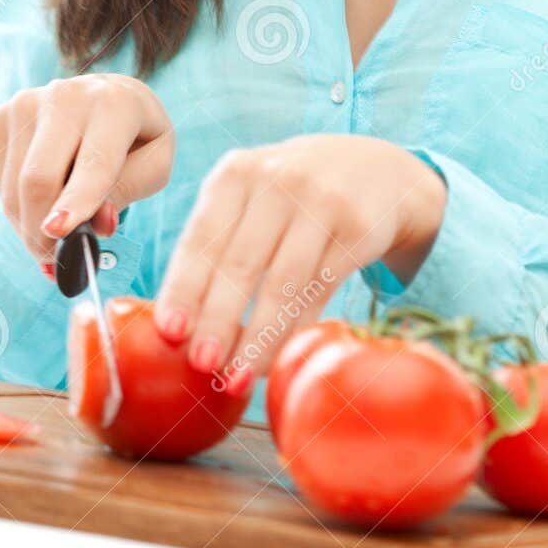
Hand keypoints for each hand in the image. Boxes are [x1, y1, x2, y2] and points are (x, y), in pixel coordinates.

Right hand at [0, 73, 174, 264]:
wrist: (108, 99)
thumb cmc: (137, 139)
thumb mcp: (153, 166)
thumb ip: (127, 191)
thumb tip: (98, 224)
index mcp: (114, 103)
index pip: (93, 162)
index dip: (77, 201)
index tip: (59, 232)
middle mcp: (66, 96)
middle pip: (39, 178)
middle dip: (43, 231)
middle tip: (57, 261)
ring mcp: (27, 103)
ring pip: (15, 187)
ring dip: (30, 227)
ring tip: (54, 237)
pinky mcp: (2, 118)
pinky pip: (0, 181)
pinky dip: (18, 209)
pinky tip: (43, 207)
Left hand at [152, 134, 447, 388]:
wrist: (376, 169)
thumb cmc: (291, 195)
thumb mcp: (251, 196)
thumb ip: (218, 243)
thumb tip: (182, 328)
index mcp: (236, 172)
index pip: (202, 237)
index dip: (184, 287)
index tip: (170, 332)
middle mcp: (278, 180)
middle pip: (241, 263)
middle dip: (217, 320)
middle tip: (201, 365)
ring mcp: (322, 202)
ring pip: (284, 283)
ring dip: (258, 338)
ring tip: (237, 379)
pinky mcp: (358, 228)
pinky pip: (320, 290)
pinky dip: (296, 329)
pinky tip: (278, 356)